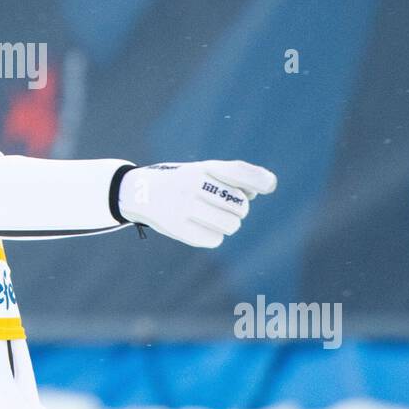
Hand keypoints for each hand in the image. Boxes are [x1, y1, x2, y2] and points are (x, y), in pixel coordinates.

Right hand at [117, 160, 276, 247]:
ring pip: (231, 225)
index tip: (270, 185)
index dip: (257, 178)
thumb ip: (231, 177)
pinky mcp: (177, 227)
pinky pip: (215, 239)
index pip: (237, 171)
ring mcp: (184, 206)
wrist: (139, 192)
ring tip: (214, 219)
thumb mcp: (202, 171)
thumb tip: (257, 190)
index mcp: (202, 168)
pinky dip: (213, 236)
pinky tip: (200, 228)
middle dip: (237, 209)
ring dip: (228, 225)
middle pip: (240, 205)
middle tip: (222, 207)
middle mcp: (193, 184)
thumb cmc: (181, 183)